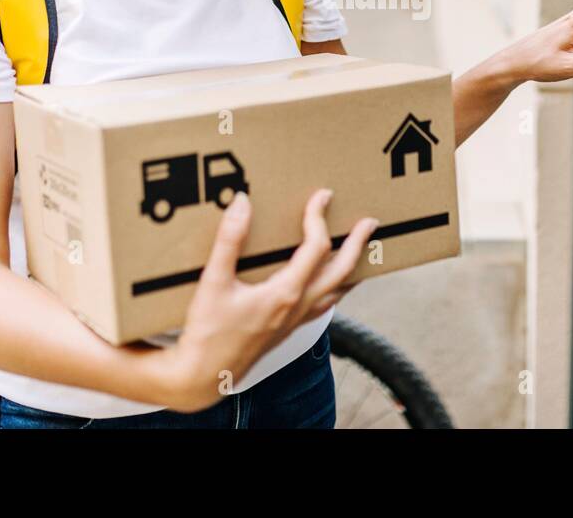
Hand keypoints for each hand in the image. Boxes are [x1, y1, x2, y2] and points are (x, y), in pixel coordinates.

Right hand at [164, 189, 376, 411]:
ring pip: (337, 291)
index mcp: (285, 293)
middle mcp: (298, 307)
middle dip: (358, 244)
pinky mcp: (288, 329)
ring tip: (362, 250)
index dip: (319, 217)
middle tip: (369, 222)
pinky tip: (330, 283)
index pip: (316, 247)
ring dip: (352, 267)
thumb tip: (243, 203)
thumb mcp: (213, 281)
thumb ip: (229, 240)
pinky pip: (324, 305)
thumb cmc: (207, 332)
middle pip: (342, 271)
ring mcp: (296, 321)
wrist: (203, 375)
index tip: (322, 196)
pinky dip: (336, 287)